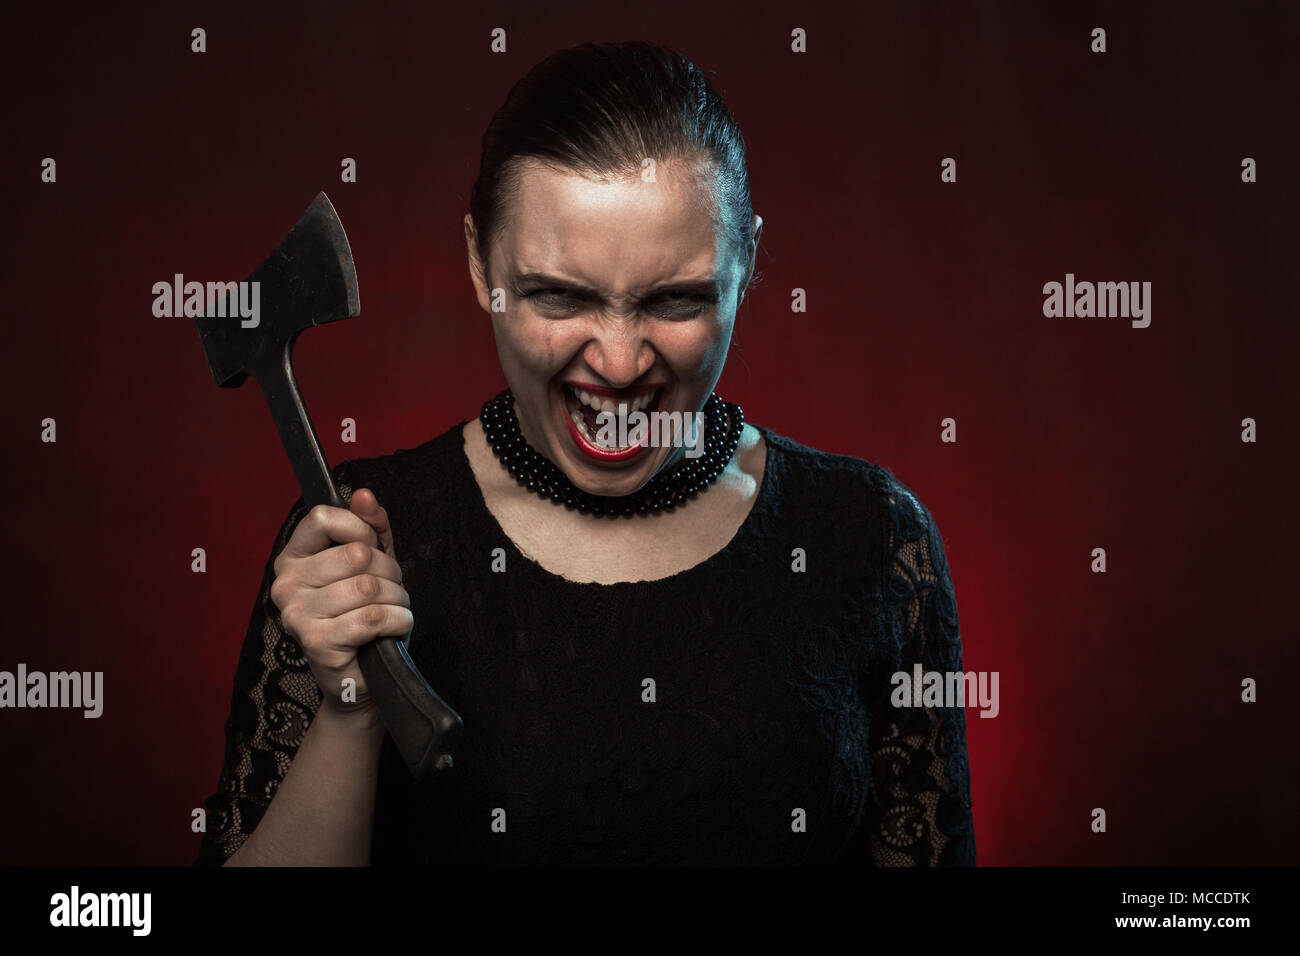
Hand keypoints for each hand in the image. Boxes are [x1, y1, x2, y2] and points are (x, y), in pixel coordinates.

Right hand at [269, 489, 410, 716]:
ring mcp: (297, 614)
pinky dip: (398, 620)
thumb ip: (370, 528)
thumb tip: (364, 495)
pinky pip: (373, 616)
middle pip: (356, 554)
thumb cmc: (362, 615)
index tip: (373, 547)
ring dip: (398, 599)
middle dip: (390, 572)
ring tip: (394, 611)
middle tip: (389, 591)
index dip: (359, 528)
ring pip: (369, 586)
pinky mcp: (317, 642)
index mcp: (292, 558)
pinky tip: (394, 628)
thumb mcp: (371, 564)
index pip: (322, 517)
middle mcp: (285, 584)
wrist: (358, 676)